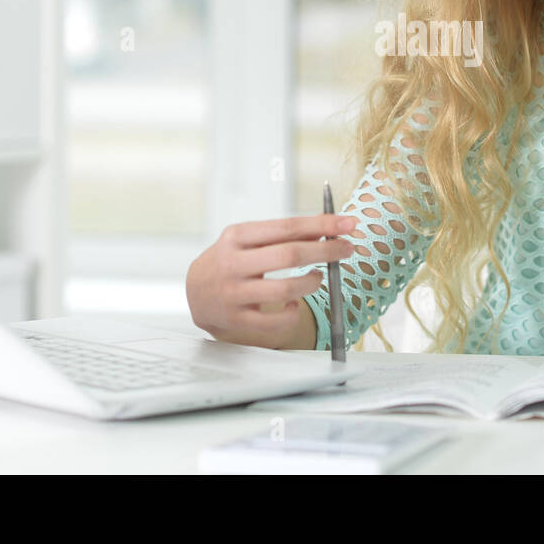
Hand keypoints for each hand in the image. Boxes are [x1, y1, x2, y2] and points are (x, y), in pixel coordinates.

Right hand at [186, 213, 356, 347]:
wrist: (196, 291)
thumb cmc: (231, 260)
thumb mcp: (248, 239)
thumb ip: (283, 234)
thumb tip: (325, 230)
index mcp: (237, 236)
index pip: (287, 227)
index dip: (321, 224)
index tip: (347, 223)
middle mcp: (233, 263)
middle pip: (289, 255)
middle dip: (326, 251)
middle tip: (347, 249)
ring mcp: (233, 293)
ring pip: (285, 289)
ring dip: (311, 283)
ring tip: (318, 278)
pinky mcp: (236, 319)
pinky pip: (275, 321)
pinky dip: (292, 312)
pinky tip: (294, 304)